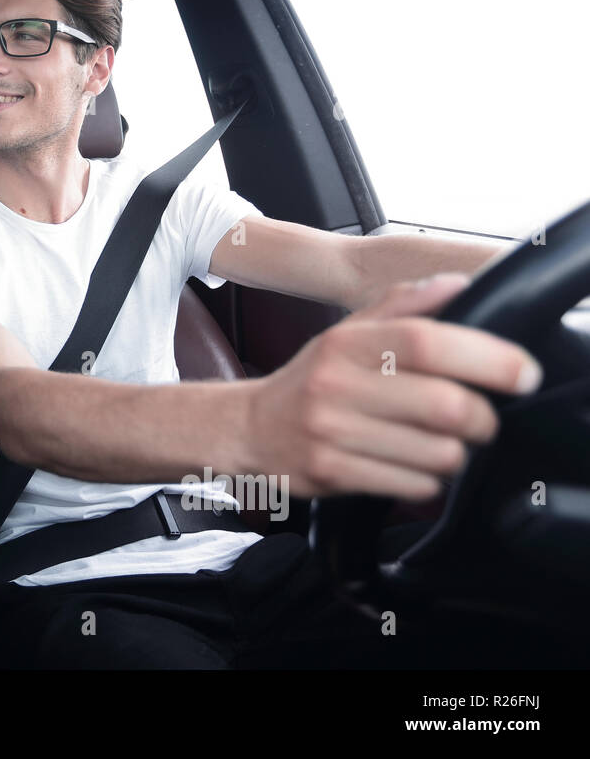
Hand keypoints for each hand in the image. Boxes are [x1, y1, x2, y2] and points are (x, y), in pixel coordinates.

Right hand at [241, 273, 542, 498]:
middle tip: (483, 418)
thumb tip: (457, 284)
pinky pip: (413, 485)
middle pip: (444, 404)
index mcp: (346, 343)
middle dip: (483, 418)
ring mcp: (331, 432)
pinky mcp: (331, 473)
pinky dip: (428, 480)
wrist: (247, 427)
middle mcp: (335, 385)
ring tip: (441, 443)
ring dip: (456, 453)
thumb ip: (401, 305)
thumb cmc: (310, 380)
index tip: (521, 372)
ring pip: (436, 453)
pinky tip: (412, 465)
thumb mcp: (346, 333)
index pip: (428, 341)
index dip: (486, 357)